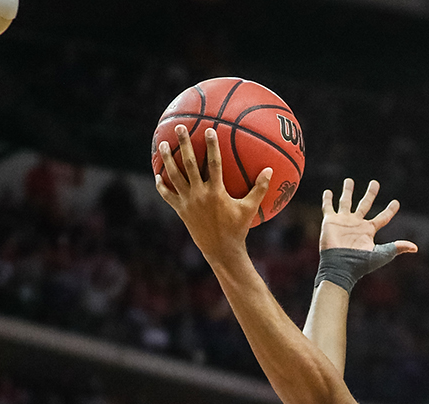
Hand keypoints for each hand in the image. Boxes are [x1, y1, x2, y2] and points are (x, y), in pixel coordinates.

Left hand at [154, 125, 270, 258]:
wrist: (220, 250)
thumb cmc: (238, 228)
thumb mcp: (250, 208)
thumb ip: (260, 188)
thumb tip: (270, 170)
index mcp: (216, 192)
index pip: (213, 164)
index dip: (211, 146)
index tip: (209, 130)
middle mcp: (199, 194)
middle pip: (189, 164)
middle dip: (184, 144)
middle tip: (180, 128)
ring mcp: (188, 202)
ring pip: (174, 177)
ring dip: (167, 160)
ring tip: (162, 145)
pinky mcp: (180, 210)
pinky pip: (168, 195)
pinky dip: (162, 185)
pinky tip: (158, 175)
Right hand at [319, 178, 418, 256]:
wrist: (340, 266)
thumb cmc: (360, 263)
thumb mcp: (382, 254)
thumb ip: (397, 248)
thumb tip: (415, 248)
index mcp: (369, 231)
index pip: (383, 217)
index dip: (390, 210)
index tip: (396, 202)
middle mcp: (357, 224)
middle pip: (365, 204)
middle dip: (370, 193)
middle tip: (375, 183)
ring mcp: (343, 222)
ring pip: (346, 202)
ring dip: (347, 191)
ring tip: (349, 180)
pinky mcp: (330, 221)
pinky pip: (328, 207)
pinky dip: (327, 199)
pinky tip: (328, 192)